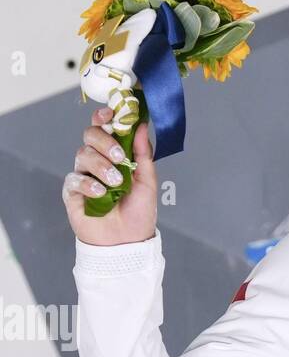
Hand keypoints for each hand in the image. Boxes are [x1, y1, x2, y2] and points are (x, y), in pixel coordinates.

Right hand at [62, 105, 156, 246]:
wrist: (127, 243)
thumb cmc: (138, 213)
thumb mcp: (147, 182)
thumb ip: (143, 154)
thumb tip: (141, 125)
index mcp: (114, 155)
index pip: (103, 127)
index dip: (104, 117)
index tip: (111, 114)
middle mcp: (96, 161)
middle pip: (90, 135)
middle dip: (104, 142)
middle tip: (119, 158)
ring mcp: (83, 175)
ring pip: (83, 154)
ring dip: (101, 166)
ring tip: (115, 184)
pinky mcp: (72, 193)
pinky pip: (74, 179)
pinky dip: (88, 183)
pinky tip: (100, 193)